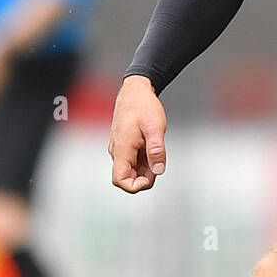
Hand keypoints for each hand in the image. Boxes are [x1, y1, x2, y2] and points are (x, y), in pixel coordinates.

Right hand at [109, 75, 167, 192]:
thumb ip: (156, 150)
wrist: (135, 90)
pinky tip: (153, 150)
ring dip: (145, 169)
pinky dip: (144, 161)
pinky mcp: (124, 145)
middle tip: (159, 164)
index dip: (135, 186)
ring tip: (157, 153)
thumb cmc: (143, 105)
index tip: (151, 177)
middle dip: (144, 177)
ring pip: (131, 169)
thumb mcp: (155, 128)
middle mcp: (117, 151)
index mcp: (122, 148)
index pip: (120, 180)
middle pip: (127, 177)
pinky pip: (132, 160)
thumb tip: (158, 170)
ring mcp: (120, 148)